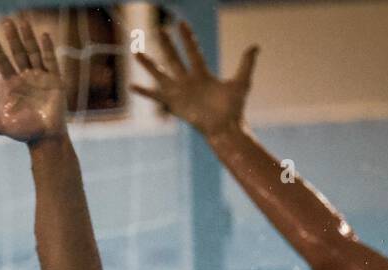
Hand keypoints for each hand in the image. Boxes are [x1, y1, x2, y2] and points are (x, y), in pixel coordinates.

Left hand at [0, 17, 66, 143]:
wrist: (45, 139)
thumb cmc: (23, 133)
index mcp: (12, 85)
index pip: (3, 63)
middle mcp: (26, 78)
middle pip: (18, 53)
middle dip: (12, 38)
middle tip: (6, 21)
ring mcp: (41, 77)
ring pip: (33, 53)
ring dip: (28, 38)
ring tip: (23, 22)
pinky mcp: (55, 80)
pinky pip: (51, 61)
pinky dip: (48, 48)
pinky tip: (43, 35)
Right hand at [131, 22, 256, 139]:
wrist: (225, 127)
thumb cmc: (234, 108)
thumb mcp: (241, 82)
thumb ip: (246, 64)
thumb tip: (255, 46)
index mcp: (202, 74)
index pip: (193, 51)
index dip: (187, 38)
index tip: (181, 24)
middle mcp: (188, 81)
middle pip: (174, 57)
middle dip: (166, 43)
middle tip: (158, 29)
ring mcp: (179, 92)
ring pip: (160, 73)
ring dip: (148, 64)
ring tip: (135, 52)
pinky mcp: (173, 104)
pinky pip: (155, 96)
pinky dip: (144, 92)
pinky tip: (132, 86)